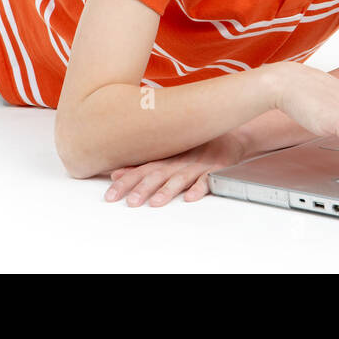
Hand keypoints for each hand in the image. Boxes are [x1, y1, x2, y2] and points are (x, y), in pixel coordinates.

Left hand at [103, 132, 248, 206]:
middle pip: (157, 175)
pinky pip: (207, 180)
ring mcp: (196, 166)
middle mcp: (177, 162)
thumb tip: (114, 173)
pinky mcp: (215, 169)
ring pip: (179, 178)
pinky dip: (199, 188)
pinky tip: (190, 197)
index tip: (110, 196)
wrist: (228, 135)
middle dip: (142, 188)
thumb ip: (142, 166)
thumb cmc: (193, 147)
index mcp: (164, 159)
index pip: (140, 171)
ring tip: (156, 203)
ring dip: (167, 190)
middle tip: (130, 202)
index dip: (124, 182)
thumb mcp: (166, 155)